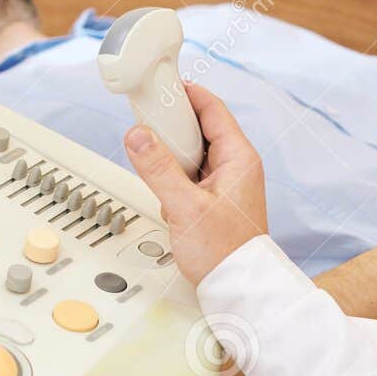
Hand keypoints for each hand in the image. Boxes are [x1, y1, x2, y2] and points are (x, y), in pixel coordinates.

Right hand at [124, 81, 266, 286]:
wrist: (239, 290)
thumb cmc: (224, 254)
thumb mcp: (185, 207)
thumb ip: (158, 169)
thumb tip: (137, 135)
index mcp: (239, 158)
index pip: (212, 108)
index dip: (186, 93)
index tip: (161, 85)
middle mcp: (236, 166)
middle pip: (200, 127)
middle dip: (172, 126)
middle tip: (147, 121)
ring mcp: (227, 183)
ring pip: (193, 152)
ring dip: (171, 155)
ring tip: (153, 162)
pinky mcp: (215, 200)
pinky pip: (190, 174)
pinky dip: (174, 176)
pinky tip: (164, 191)